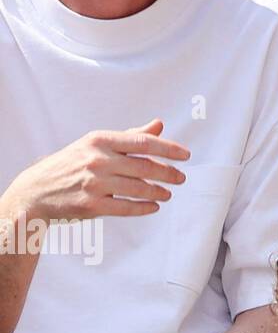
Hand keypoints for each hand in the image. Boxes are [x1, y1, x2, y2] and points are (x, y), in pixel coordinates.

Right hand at [2, 119, 188, 223]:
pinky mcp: (91, 206)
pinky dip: (144, 207)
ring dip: (158, 192)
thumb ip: (129, 136)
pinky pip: (126, 208)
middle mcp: (98, 160)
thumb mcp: (96, 144)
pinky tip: (154, 206)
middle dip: (168, 173)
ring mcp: (94, 184)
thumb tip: (159, 125)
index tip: (186, 155)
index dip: (169, 149)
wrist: (36, 191)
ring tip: (168, 193)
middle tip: (181, 177)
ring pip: (138, 189)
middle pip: (145, 167)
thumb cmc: (71, 163)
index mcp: (100, 140)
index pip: (143, 143)